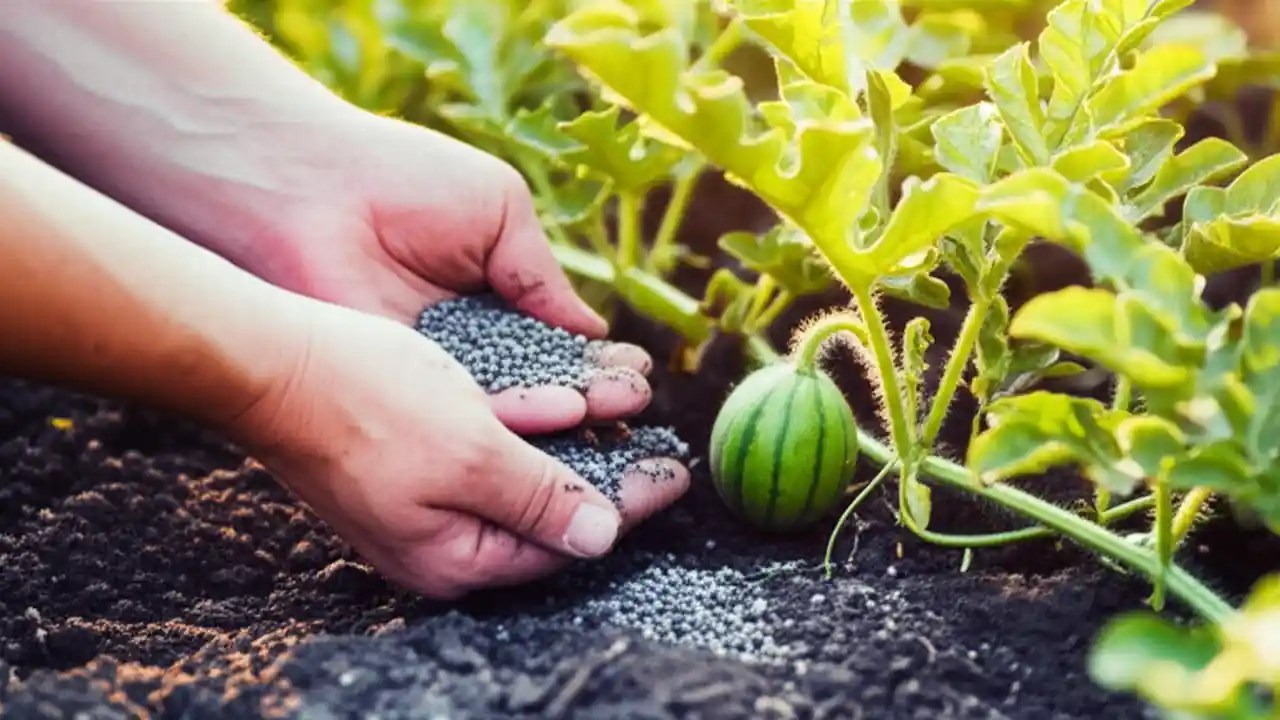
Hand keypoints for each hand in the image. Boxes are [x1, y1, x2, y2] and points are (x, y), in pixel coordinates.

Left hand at [210, 110, 652, 433]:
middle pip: (542, 390)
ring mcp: (438, 372)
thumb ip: (543, 279)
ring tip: (615, 427)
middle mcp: (470, 344)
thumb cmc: (405, 181)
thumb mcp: (498, 213)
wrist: (316, 188)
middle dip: (594, 404)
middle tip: (637, 415)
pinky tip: (562, 422)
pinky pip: (469, 416)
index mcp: (494, 299)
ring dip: (567, 422)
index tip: (637, 378)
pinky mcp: (406, 390)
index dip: (598, 366)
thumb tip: (593, 334)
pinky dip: (515, 421)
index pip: (558, 348)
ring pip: (512, 413)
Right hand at [231, 303, 689, 599]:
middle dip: (607, 475)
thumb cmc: (365, 405)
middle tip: (662, 447)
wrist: (272, 361)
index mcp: (454, 558)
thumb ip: (539, 498)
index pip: (563, 541)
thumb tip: (601, 539)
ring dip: (575, 444)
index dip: (626, 505)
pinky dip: (530, 428)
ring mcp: (422, 503)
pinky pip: (488, 453)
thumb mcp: (471, 453)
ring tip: (624, 415)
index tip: (673, 473)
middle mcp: (439, 541)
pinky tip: (564, 400)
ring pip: (520, 478)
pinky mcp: (411, 462)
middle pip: (545, 515)